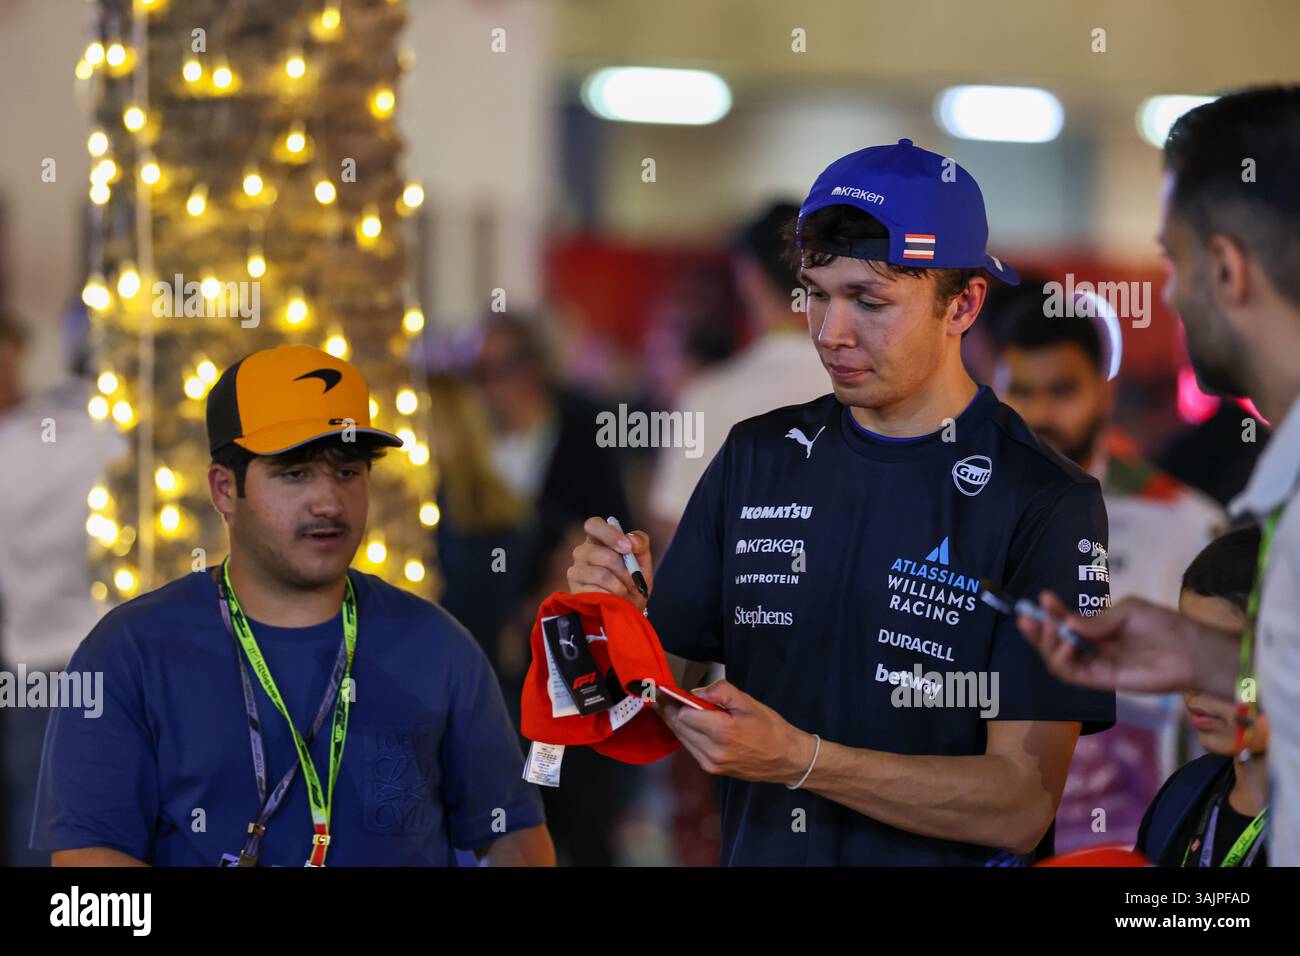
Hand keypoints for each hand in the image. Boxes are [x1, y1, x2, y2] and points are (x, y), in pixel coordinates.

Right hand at [566, 516, 653, 611]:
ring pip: (600, 574)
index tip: (627, 548)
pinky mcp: (574, 590)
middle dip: (624, 570)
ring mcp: (576, 571)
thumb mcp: (643, 559)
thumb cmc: (633, 580)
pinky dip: (611, 596)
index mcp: (598, 539)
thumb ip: (640, 543)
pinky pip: (596, 591)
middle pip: (601, 554)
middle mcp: (582, 552)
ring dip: (619, 585)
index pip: (593, 525)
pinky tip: (613, 598)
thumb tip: (630, 540)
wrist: (628, 609)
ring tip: (624, 591)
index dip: (610, 534)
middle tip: (634, 580)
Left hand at [658, 680, 815, 784]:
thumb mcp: (748, 702)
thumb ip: (720, 692)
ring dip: (676, 723)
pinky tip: (688, 723)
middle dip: (669, 710)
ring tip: (668, 706)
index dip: (674, 701)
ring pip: (682, 739)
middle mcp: (713, 751)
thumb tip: (694, 692)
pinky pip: (691, 748)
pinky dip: (686, 734)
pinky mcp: (712, 770)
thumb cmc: (770, 727)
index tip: (665, 689)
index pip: (683, 715)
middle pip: (678, 727)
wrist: (786, 758)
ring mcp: (711, 764)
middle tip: (659, 695)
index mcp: (723, 731)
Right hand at [1017, 591, 1232, 695]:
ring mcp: (1097, 665)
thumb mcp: (1128, 611)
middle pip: (1055, 643)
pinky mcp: (1104, 681)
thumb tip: (1067, 623)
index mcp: (1099, 629)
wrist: (1191, 650)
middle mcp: (1094, 648)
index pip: (1066, 622)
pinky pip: (1075, 675)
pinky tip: (1068, 645)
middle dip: (1038, 631)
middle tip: (1027, 618)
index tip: (1042, 598)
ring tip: (1047, 628)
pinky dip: (1064, 661)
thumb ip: (1097, 620)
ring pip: (1059, 660)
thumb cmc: (1164, 625)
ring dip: (1047, 646)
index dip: (1051, 611)